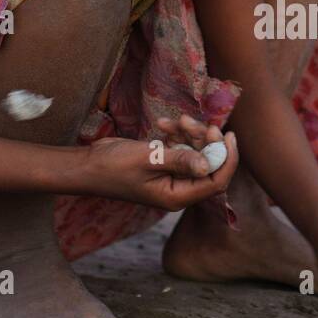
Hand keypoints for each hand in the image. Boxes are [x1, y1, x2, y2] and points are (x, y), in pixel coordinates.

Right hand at [85, 119, 236, 210]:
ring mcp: (171, 176)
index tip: (229, 135)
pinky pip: (180, 147)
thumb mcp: (149, 160)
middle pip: (208, 164)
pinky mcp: (164, 163)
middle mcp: (178, 188)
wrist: (88, 164)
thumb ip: (180, 161)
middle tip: (198, 123)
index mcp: (177, 196)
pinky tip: (164, 124)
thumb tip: (208, 165)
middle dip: (206, 141)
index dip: (226, 159)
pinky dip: (176, 134)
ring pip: (195, 152)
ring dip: (189, 134)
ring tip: (176, 121)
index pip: (215, 181)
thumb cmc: (113, 166)